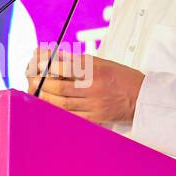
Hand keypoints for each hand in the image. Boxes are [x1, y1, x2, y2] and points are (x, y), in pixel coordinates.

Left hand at [26, 48, 144, 123]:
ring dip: (46, 98)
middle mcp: (93, 89)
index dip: (47, 66)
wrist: (142, 97)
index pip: (64, 68)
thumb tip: (53, 57)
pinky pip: (71, 116)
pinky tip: (51, 105)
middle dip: (42, 84)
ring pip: (61, 104)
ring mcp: (94, 105)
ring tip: (38, 91)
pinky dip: (58, 110)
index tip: (37, 62)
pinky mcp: (95, 118)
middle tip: (33, 79)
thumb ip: (76, 61)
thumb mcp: (101, 63)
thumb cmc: (121, 77)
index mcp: (95, 71)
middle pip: (59, 88)